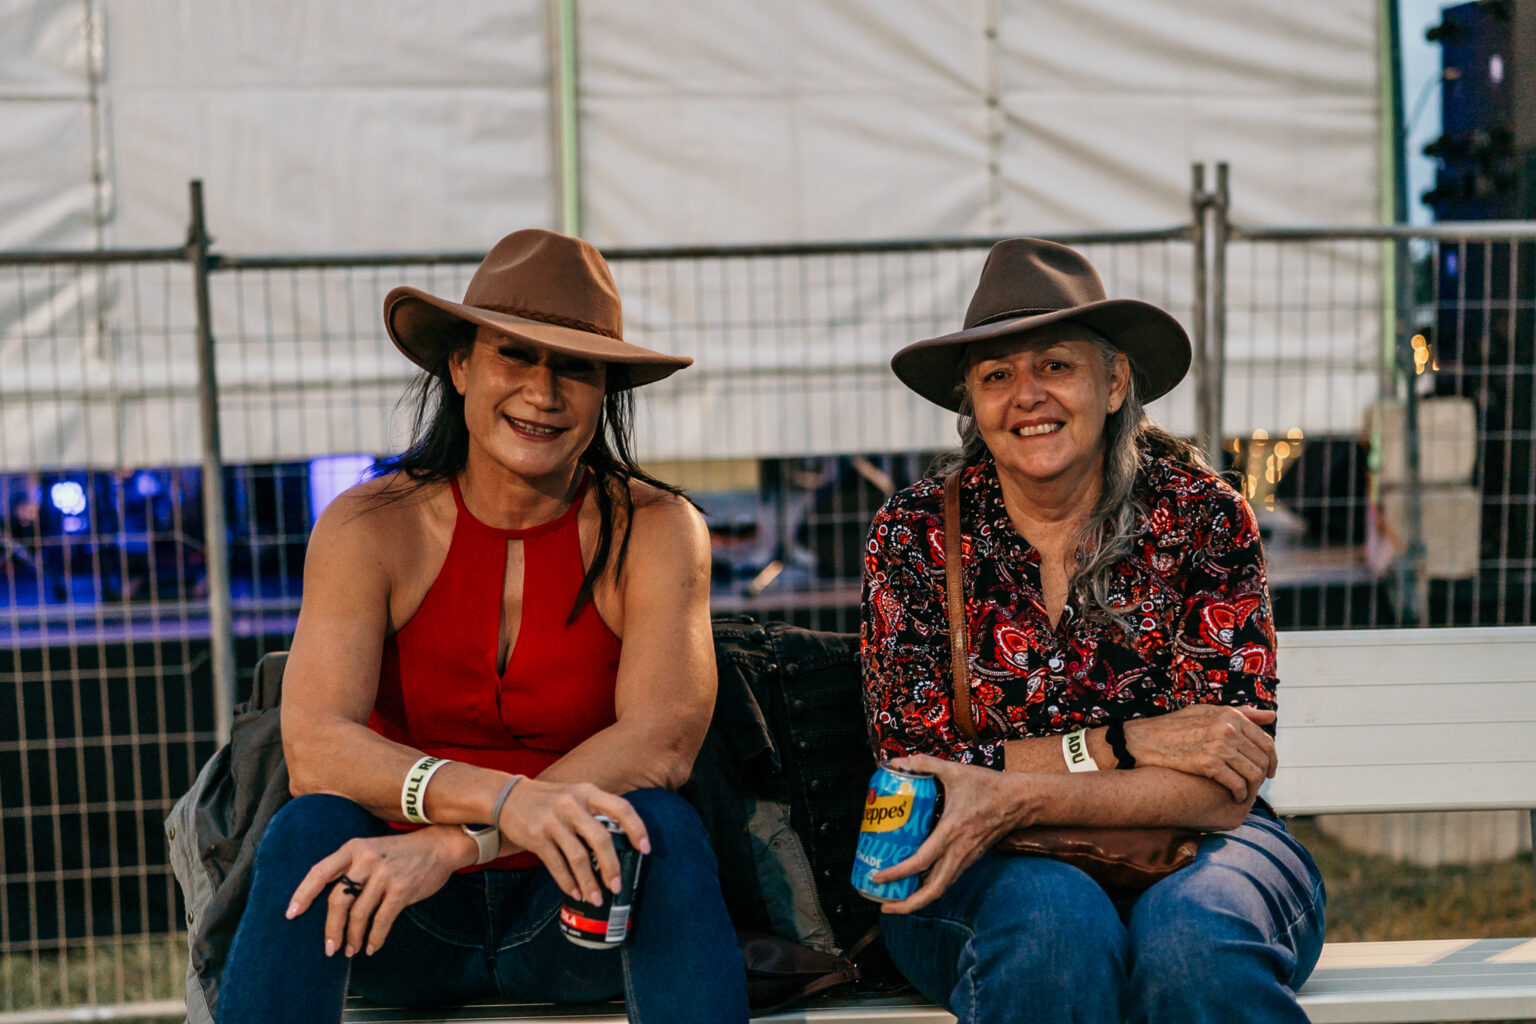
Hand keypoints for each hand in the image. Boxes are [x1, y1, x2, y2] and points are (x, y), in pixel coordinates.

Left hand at [287, 826, 467, 957]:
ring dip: (353, 937)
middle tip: (329, 948)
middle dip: (331, 929)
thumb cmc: (400, 853)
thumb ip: (350, 868)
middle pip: (337, 900)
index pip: (319, 872)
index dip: (303, 894)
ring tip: (351, 950)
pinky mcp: (402, 889)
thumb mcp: (371, 850)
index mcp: (353, 848)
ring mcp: (385, 874)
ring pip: (359, 914)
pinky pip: (382, 920)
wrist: (439, 845)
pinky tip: (371, 947)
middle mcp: (366, 859)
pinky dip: (374, 938)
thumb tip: (327, 903)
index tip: (291, 914)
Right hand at [497, 779, 650, 905]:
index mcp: (588, 792)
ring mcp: (553, 820)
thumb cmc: (551, 800)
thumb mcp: (576, 794)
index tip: (646, 849)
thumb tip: (623, 843)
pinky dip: (568, 882)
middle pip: (600, 839)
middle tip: (617, 886)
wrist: (508, 796)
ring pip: (578, 857)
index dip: (637, 828)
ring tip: (596, 899)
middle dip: (611, 867)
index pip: (621, 808)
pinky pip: (556, 865)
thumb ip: (597, 811)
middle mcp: (573, 804)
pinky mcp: (536, 836)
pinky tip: (575, 893)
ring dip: (589, 882)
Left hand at [869, 754, 1024, 915]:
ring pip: (941, 889)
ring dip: (918, 900)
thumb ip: (925, 763)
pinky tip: (916, 883)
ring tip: (895, 900)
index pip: (920, 861)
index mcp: (951, 831)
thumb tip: (898, 761)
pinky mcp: (971, 858)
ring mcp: (967, 858)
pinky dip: (930, 888)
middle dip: (907, 904)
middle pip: (933, 891)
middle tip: (884, 904)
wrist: (1020, 800)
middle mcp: (959, 851)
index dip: (897, 872)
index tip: (877, 876)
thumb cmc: (988, 786)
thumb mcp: (955, 771)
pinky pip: (948, 880)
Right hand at [1123, 705, 1276, 801]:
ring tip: (1246, 792)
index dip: (1272, 759)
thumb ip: (1240, 714)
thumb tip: (1271, 715)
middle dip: (1263, 776)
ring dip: (1253, 787)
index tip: (1269, 770)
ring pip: (1252, 773)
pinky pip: (1237, 784)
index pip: (1265, 741)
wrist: (1143, 739)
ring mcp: (1219, 746)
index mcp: (1229, 715)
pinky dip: (1240, 794)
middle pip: (1261, 759)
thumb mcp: (1206, 712)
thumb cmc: (1174, 726)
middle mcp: (1227, 729)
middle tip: (1258, 785)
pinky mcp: (1208, 763)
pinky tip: (1235, 797)